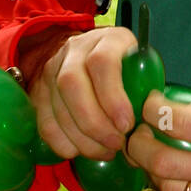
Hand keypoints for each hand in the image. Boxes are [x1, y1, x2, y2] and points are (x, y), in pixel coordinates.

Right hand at [29, 26, 137, 160]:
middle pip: (72, 85)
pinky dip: (63, 143)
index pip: (102, 63)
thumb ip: (145, 87)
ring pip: (58, 107)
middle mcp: (75, 50)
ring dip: (83, 138)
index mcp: (107, 39)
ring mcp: (53, 69)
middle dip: (96, 124)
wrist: (86, 53)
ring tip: (105, 151)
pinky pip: (45, 123)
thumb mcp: (140, 66)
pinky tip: (82, 151)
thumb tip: (151, 124)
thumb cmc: (125, 66)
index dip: (113, 97)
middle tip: (116, 144)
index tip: (127, 124)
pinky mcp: (39, 92)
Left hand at [126, 89, 190, 190]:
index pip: (176, 122)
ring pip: (169, 190)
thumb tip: (189, 105)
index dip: (153, 108)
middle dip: (139, 144)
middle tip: (137, 131)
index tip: (150, 102)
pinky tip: (185, 170)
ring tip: (157, 152)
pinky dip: (180, 186)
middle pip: (161, 163)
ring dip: (154, 171)